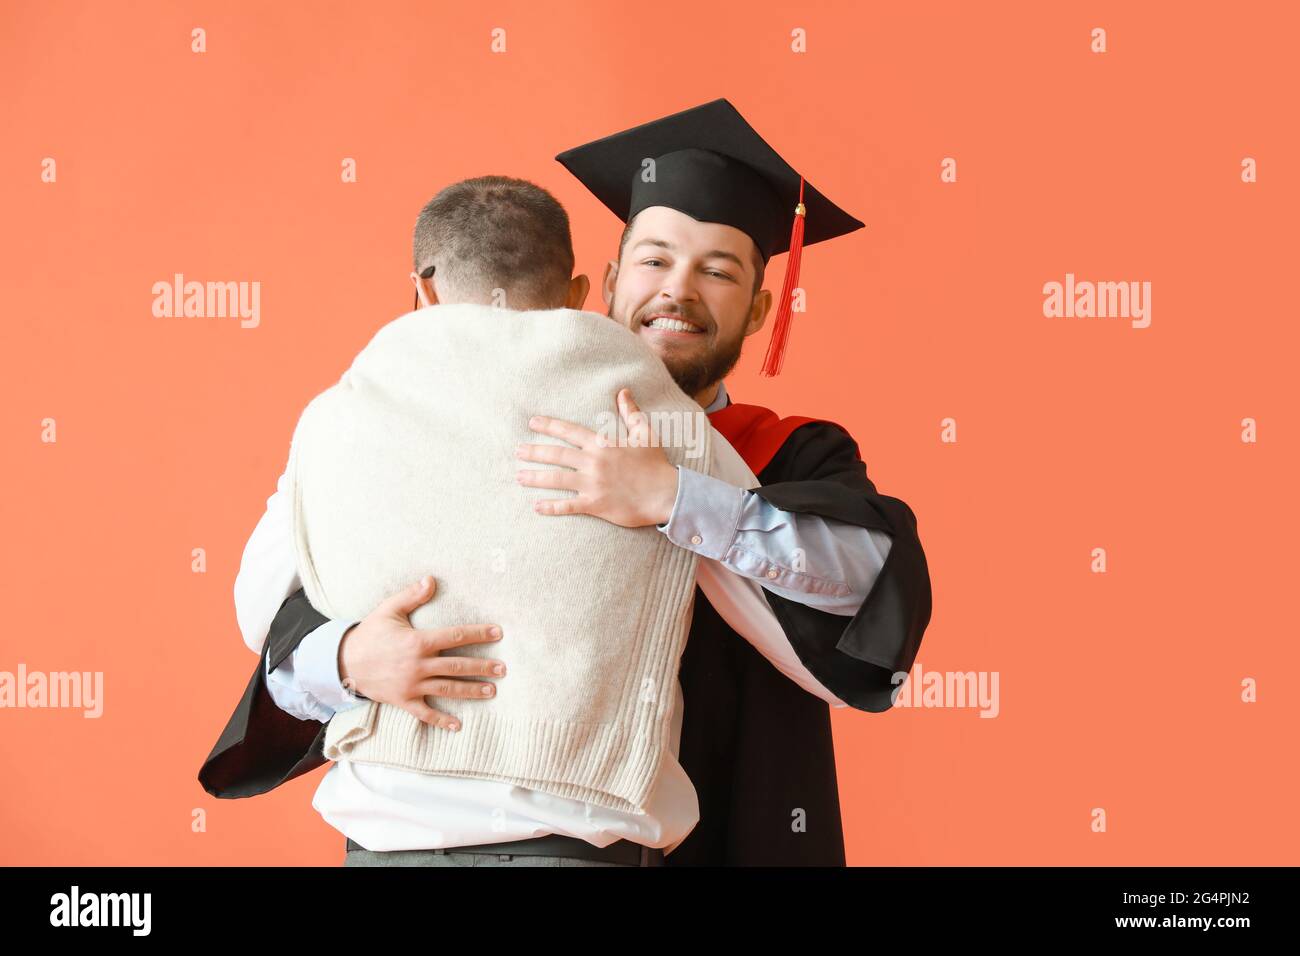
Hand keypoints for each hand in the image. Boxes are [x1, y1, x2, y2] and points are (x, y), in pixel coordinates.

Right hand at [337, 576, 504, 731]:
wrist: (344, 662)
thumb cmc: (370, 633)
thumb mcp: (389, 610)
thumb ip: (412, 595)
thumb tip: (432, 579)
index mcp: (418, 641)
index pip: (456, 636)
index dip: (479, 634)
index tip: (498, 633)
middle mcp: (418, 665)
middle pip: (457, 666)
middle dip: (482, 667)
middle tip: (503, 669)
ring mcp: (411, 685)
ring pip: (448, 689)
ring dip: (471, 691)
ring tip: (492, 691)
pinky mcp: (403, 700)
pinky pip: (425, 714)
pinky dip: (441, 721)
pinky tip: (458, 726)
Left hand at [515, 387, 678, 527]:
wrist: (667, 494)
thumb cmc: (656, 464)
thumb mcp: (645, 433)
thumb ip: (631, 412)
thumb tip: (623, 392)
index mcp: (602, 444)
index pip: (569, 431)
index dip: (549, 426)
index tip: (532, 423)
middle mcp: (593, 462)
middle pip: (556, 455)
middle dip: (534, 452)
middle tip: (517, 451)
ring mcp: (592, 484)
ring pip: (556, 479)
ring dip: (535, 478)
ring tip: (519, 476)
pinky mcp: (595, 505)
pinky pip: (568, 506)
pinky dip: (551, 507)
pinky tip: (536, 507)